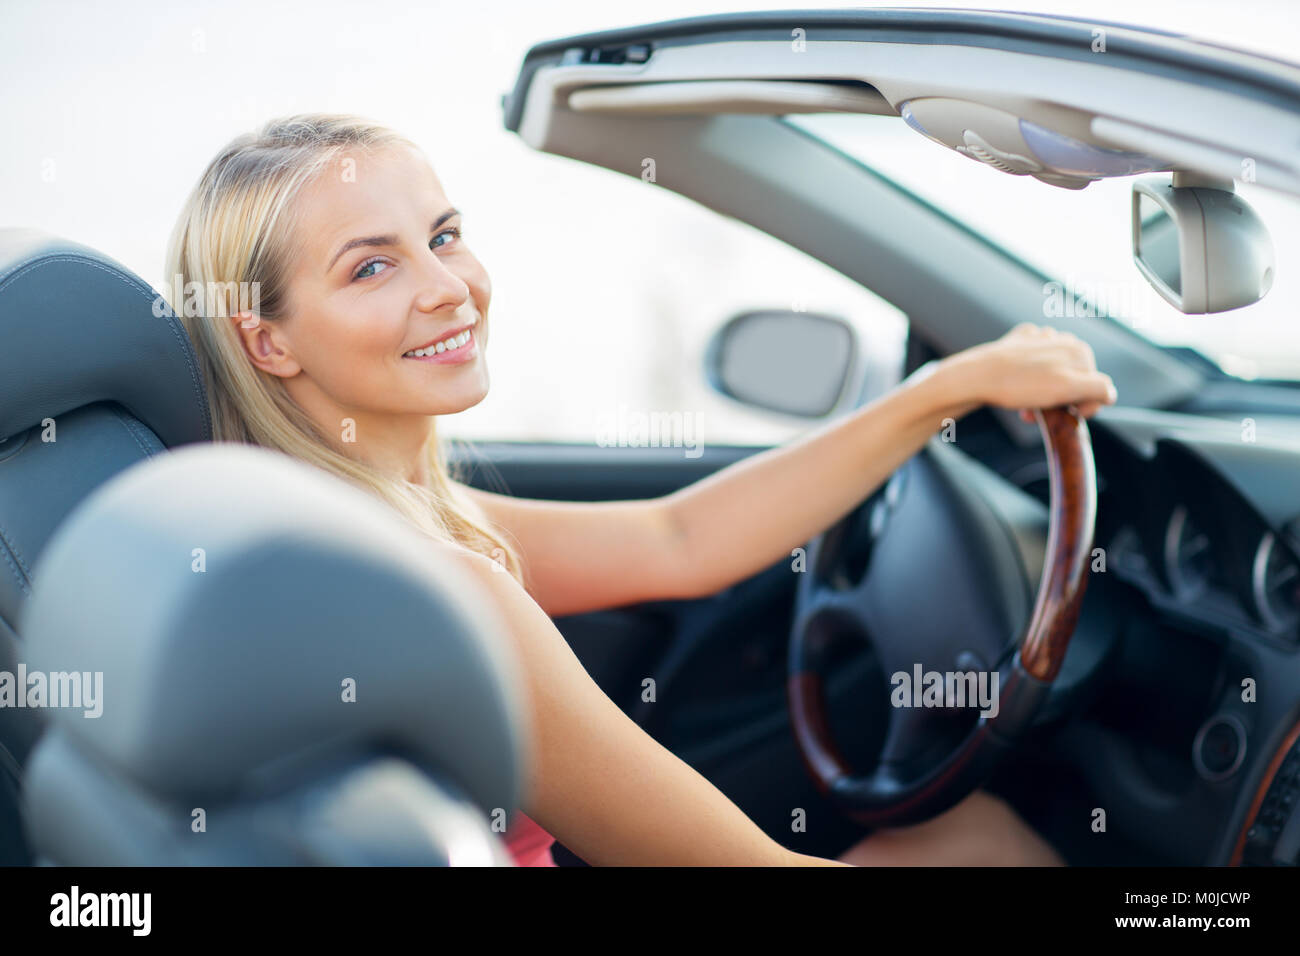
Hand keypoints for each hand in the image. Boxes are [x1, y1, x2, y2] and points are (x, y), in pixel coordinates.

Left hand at [941, 323, 1116, 421]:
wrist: (976, 376)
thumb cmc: (1019, 385)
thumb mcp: (1067, 389)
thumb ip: (1097, 388)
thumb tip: (1111, 393)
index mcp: (1080, 351)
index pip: (1097, 386)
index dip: (1083, 407)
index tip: (1065, 417)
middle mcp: (1063, 340)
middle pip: (1075, 380)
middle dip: (1061, 402)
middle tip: (1039, 415)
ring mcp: (1040, 340)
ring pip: (1053, 375)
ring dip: (1045, 396)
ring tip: (1027, 407)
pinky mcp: (1019, 344)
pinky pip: (1032, 367)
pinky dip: (1028, 382)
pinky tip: (1016, 389)